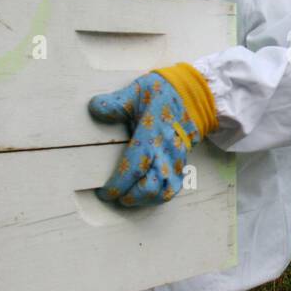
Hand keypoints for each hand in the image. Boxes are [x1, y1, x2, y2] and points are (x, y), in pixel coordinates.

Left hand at [88, 63, 217, 206]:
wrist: (195, 96)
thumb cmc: (163, 94)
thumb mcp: (136, 92)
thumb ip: (116, 103)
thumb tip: (94, 108)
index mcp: (152, 135)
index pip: (133, 168)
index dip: (118, 185)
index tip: (105, 192)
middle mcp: (165, 152)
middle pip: (149, 188)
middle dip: (129, 197)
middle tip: (113, 194)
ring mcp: (176, 160)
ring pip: (163, 192)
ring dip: (144, 199)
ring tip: (128, 196)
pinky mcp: (182, 164)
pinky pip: (173, 188)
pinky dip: (158, 196)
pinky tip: (146, 193)